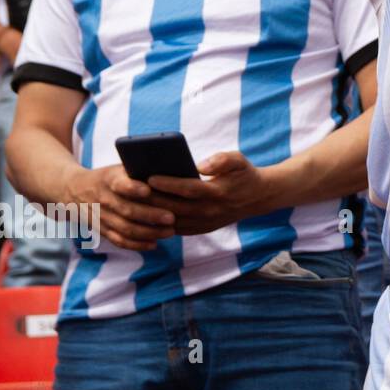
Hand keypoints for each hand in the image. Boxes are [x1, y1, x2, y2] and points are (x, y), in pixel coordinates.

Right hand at [65, 164, 175, 251]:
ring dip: (149, 232)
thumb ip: (140, 170)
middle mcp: (103, 199)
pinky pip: (119, 240)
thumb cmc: (109, 176)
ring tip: (170, 232)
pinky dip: (136, 245)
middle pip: (127, 210)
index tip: (148, 191)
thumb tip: (173, 170)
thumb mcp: (119, 167)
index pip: (119, 184)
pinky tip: (154, 244)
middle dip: (150, 215)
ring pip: (125, 228)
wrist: (73, 189)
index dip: (132, 188)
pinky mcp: (101, 229)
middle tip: (171, 218)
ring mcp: (101, 216)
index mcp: (109, 179)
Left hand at [145, 151, 272, 235]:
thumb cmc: (243, 174)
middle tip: (132, 191)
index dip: (167, 184)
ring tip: (135, 203)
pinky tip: (146, 215)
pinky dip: (161, 225)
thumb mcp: (239, 160)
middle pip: (174, 207)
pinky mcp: (202, 229)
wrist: (258, 197)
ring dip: (153, 214)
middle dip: (152, 199)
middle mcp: (210, 210)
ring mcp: (205, 222)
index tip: (149, 177)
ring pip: (173, 221)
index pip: (187, 189)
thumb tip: (200, 166)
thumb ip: (222, 159)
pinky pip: (177, 229)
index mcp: (217, 192)